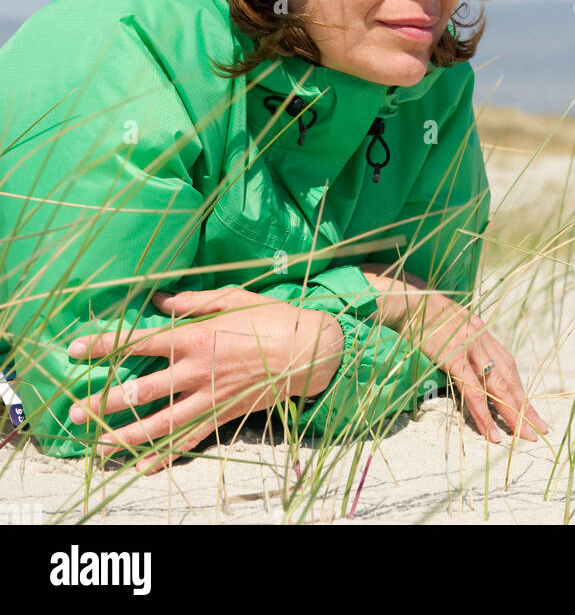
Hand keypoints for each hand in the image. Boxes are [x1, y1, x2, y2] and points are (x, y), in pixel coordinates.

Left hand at [66, 287, 343, 472]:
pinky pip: (189, 440)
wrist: (309, 352)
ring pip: (161, 423)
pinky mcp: (223, 416)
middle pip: (142, 390)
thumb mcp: (233, 298)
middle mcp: (197, 370)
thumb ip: (193, 302)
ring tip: (99, 445)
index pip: (140, 342)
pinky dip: (165, 456)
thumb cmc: (271, 318)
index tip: (76, 351)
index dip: (106, 346)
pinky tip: (143, 466)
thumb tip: (160, 299)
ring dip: (127, 435)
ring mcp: (210, 398)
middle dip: (106, 402)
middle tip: (77, 412)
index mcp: (196, 336)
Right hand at [357, 264, 548, 445]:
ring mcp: (470, 348)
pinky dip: (484, 414)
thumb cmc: (423, 313)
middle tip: (540, 430)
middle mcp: (481, 339)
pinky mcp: (454, 358)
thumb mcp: (449, 322)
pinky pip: (473, 392)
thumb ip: (462, 339)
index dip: (519, 388)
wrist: (407, 299)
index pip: (507, 365)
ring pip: (498, 386)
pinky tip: (492, 432)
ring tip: (524, 435)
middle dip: (525, 406)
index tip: (530, 408)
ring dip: (513, 413)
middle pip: (509, 378)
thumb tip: (467, 359)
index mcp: (481, 331)